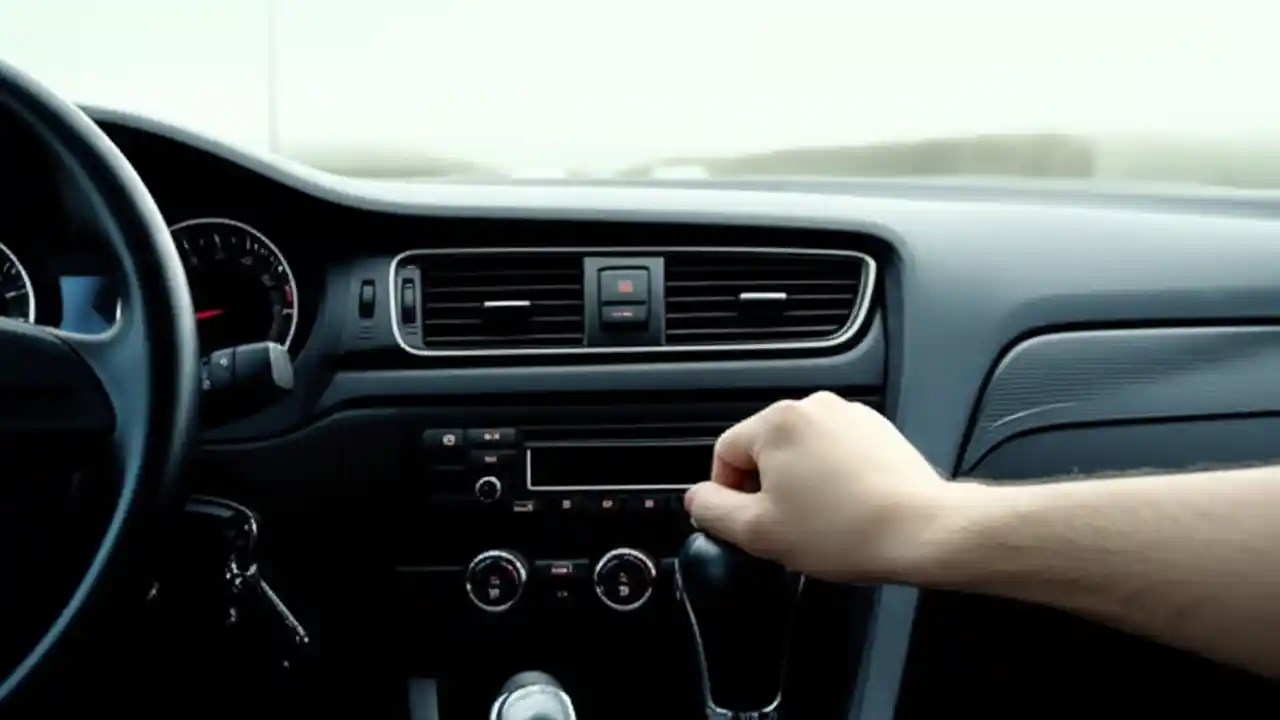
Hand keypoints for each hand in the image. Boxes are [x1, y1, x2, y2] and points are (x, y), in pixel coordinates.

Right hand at [684, 391, 953, 582]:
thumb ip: (713, 510)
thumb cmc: (844, 531)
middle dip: (767, 489)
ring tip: (822, 520)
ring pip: (801, 453)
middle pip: (764, 450)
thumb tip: (697, 498)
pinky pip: (835, 453)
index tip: (748, 523)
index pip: (725, 453)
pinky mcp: (878, 431)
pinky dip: (833, 479)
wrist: (922, 531)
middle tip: (786, 527)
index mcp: (777, 422)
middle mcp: (813, 408)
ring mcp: (849, 416)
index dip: (728, 495)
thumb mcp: (758, 532)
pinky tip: (847, 509)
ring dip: (800, 484)